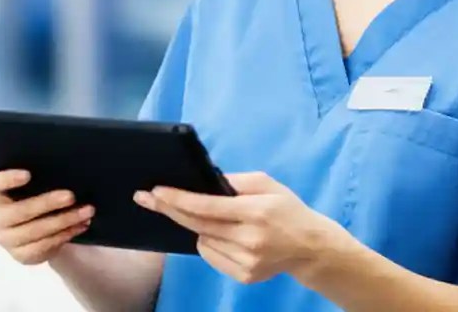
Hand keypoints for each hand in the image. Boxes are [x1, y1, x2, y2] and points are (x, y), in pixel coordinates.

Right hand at [0, 169, 94, 264]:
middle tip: (70, 196)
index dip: (5, 180)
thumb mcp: (35, 181)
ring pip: (33, 232)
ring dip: (63, 221)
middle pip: (16, 212)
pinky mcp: (20, 255)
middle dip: (45, 204)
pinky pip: (42, 247)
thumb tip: (66, 165)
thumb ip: (40, 174)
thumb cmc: (35, 193)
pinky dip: (65, 235)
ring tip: (86, 211)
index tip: (28, 174)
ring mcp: (6, 239)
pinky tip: (80, 225)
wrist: (37, 224)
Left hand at [133, 172, 347, 283]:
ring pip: (202, 241)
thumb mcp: (267, 184)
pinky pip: (211, 256)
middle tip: (147, 198)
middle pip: (197, 224)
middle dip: (170, 209)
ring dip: (197, 226)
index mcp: (256, 212)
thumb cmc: (287, 209)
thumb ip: (236, 181)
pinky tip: (222, 235)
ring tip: (212, 217)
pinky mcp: (244, 276)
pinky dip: (209, 242)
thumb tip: (204, 181)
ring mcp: (247, 261)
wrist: (310, 247)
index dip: (178, 199)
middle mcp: (250, 239)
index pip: (207, 206)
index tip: (156, 191)